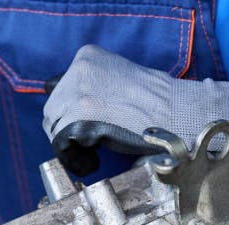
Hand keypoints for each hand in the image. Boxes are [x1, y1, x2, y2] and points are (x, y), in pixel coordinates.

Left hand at [43, 45, 228, 175]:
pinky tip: (93, 164)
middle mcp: (78, 69)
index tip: (87, 130)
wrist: (176, 114)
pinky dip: (73, 159)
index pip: (60, 88)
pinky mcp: (79, 116)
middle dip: (66, 132)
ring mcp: (77, 91)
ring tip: (93, 157)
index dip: (70, 114)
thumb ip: (92, 88)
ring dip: (70, 147)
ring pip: (53, 126)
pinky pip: (60, 144)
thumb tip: (64, 107)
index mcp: (87, 56)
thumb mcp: (119, 81)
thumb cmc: (155, 104)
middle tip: (89, 148)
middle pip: (52, 108)